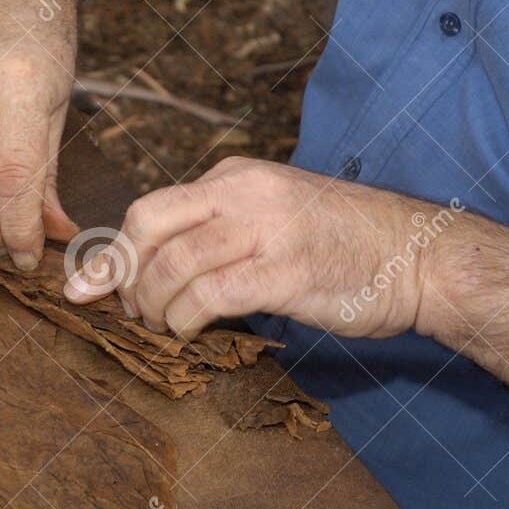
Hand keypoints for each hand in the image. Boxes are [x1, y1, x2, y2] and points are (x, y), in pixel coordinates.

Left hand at [65, 157, 456, 339]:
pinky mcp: (286, 271)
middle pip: (148, 224)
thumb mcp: (274, 219)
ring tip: (160, 325)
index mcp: (237, 177)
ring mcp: (267, 230)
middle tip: (127, 310)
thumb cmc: (346, 247)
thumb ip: (220, 233)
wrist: (422, 256)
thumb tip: (157, 271)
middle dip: (121, 273)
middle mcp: (246, 193)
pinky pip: (209, 296)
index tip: (87, 287)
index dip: (112, 252)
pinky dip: (185, 319)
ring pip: (173, 263)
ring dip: (152, 304)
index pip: (152, 208)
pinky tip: (189, 331)